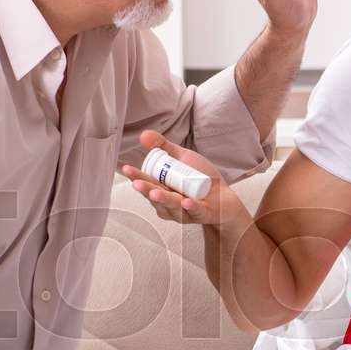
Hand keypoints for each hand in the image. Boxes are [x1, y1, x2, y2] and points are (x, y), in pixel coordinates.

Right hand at [122, 130, 244, 226]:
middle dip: (146, 190)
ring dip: (164, 199)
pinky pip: (195, 211)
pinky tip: (186, 202)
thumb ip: (163, 147)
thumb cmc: (200, 179)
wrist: (224, 197)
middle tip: (137, 183)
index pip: (146, 184)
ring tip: (156, 192)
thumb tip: (144, 135)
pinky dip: (190, 207)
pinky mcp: (202, 214)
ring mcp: (185, 211)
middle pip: (156, 197)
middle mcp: (169, 204)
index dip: (136, 177)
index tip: (126, 169)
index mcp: (162, 190)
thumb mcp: (181, 158)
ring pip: (172, 206)